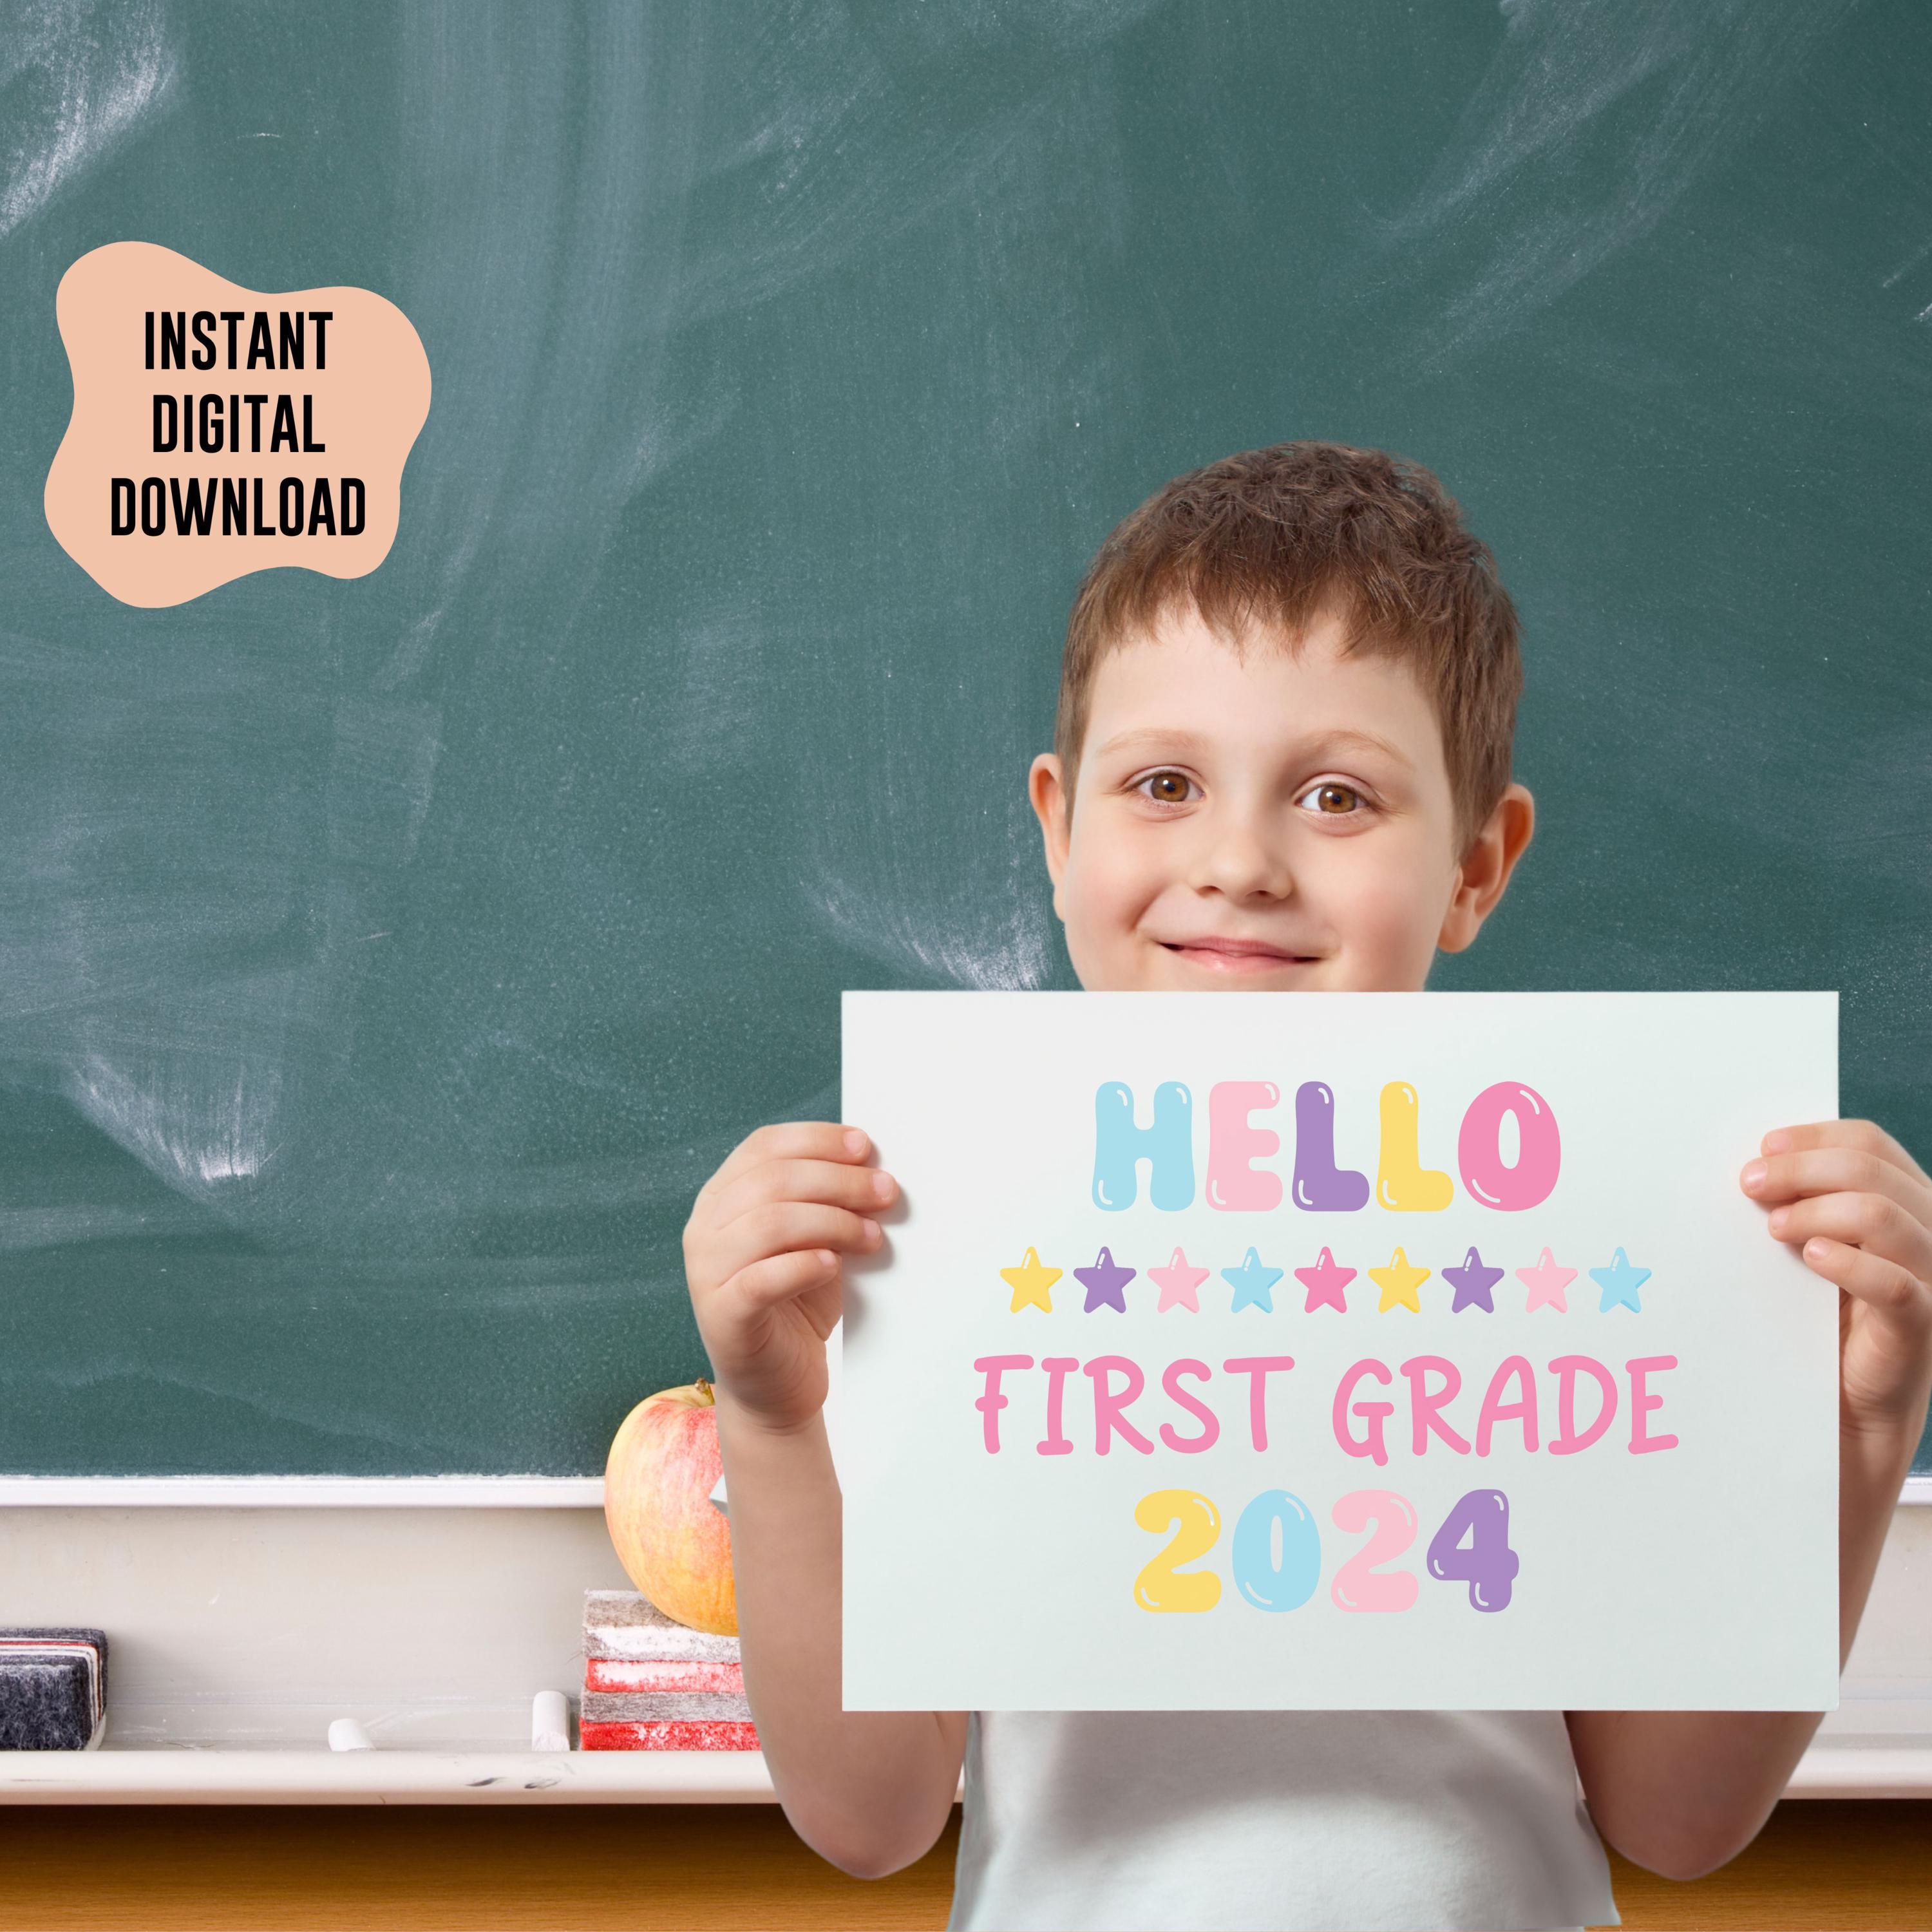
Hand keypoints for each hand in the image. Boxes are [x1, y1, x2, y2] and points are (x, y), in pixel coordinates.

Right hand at [683, 1122, 894, 1433]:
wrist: (778, 1386)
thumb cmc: (799, 1303)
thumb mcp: (815, 1240)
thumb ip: (827, 1201)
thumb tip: (873, 1166)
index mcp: (722, 1197)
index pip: (763, 1146)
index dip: (817, 1139)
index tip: (865, 1147)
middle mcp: (705, 1229)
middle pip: (771, 1180)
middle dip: (838, 1180)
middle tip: (885, 1191)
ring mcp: (707, 1273)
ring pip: (768, 1223)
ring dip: (831, 1221)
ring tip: (871, 1236)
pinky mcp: (722, 1316)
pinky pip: (761, 1279)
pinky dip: (804, 1265)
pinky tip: (833, 1265)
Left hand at [1741, 1120, 1931, 1441]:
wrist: (1849, 1401)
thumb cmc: (1824, 1314)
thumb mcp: (1815, 1245)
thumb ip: (1804, 1204)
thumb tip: (1757, 1167)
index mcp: (1907, 1200)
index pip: (1869, 1142)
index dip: (1813, 1137)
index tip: (1763, 1149)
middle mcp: (1929, 1230)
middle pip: (1871, 1169)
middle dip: (1802, 1168)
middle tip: (1750, 1184)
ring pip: (1883, 1215)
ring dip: (1817, 1210)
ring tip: (1775, 1227)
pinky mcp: (1921, 1324)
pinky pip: (1894, 1284)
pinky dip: (1848, 1263)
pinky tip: (1811, 1256)